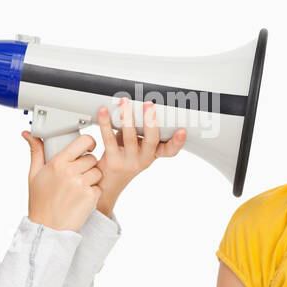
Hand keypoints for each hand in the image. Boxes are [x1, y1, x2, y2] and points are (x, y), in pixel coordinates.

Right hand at [21, 131, 101, 231]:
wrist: (47, 227)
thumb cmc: (40, 201)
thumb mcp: (34, 174)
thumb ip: (36, 152)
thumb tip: (28, 134)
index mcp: (58, 163)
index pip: (84, 141)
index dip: (89, 143)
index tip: (88, 147)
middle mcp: (71, 172)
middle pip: (92, 158)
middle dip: (87, 165)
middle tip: (77, 174)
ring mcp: (82, 185)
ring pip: (98, 172)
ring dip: (92, 178)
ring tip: (78, 186)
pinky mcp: (91, 197)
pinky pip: (99, 187)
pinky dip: (93, 191)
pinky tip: (81, 197)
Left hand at [93, 97, 186, 214]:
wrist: (106, 183)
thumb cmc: (122, 159)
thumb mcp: (137, 147)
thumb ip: (140, 130)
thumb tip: (139, 104)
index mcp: (152, 154)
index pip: (170, 151)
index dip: (178, 142)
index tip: (182, 131)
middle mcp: (143, 159)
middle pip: (151, 141)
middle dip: (151, 121)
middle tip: (149, 106)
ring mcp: (128, 162)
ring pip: (130, 138)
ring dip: (127, 117)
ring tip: (125, 103)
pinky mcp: (112, 161)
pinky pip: (109, 139)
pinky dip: (106, 123)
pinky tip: (104, 112)